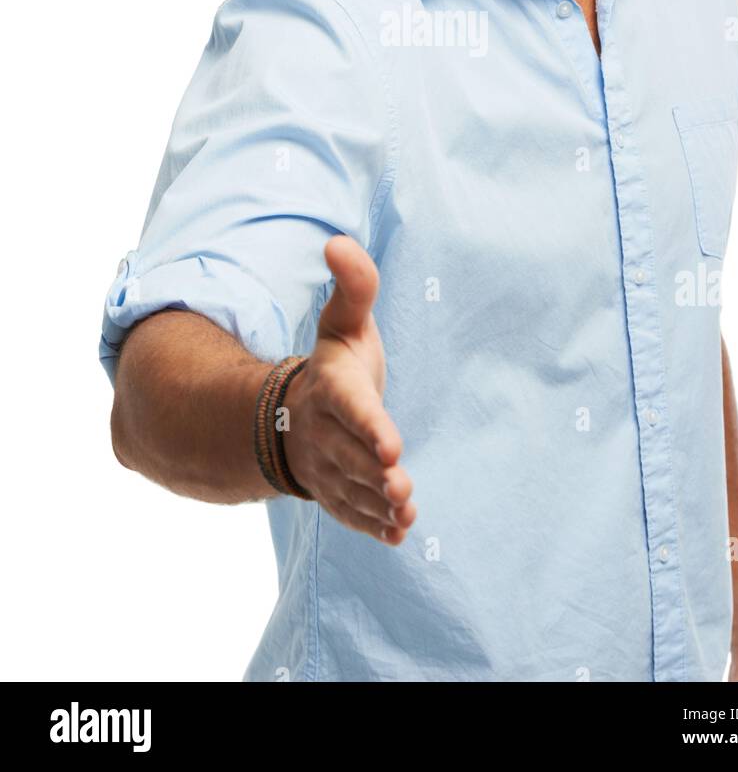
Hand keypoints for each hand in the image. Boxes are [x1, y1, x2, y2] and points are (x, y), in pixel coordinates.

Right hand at [280, 234, 415, 544]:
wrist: (293, 416)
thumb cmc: (334, 365)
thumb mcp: (344, 322)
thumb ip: (354, 285)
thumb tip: (337, 241)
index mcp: (332, 388)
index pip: (351, 407)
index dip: (370, 426)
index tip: (391, 447)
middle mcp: (324, 432)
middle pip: (351, 457)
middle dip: (376, 475)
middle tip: (402, 487)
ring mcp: (326, 467)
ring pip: (351, 490)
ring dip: (377, 504)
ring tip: (405, 511)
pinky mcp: (334, 494)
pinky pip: (349, 514)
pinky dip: (372, 526)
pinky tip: (397, 533)